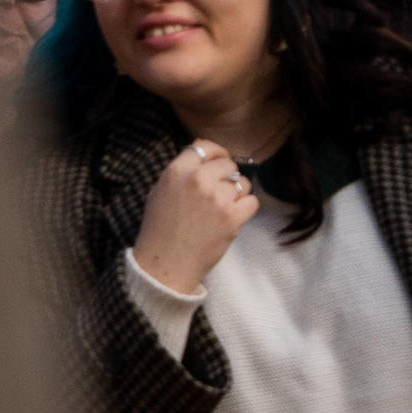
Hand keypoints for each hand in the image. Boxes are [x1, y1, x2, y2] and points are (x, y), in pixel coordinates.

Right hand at [131, 138, 261, 297]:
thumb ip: (181, 169)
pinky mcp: (232, 217)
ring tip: (222, 209)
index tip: (218, 164)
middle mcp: (198, 180)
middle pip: (228, 164)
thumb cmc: (160, 230)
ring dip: (237, 194)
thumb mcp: (160, 191)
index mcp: (177, 171)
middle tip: (219, 194)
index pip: (205, 147)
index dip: (216, 154)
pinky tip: (231, 219)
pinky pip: (252, 201)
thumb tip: (201, 146)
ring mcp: (216, 198)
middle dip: (227, 177)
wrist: (165, 265)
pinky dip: (245, 210)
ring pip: (242, 182)